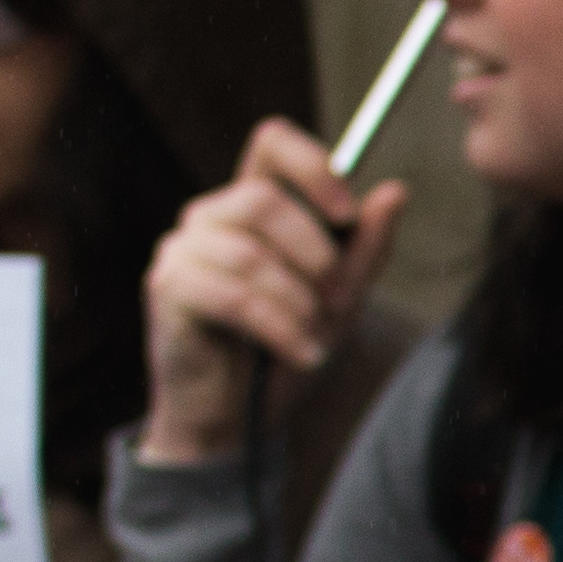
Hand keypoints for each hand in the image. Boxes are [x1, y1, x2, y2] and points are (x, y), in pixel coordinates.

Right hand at [138, 119, 406, 464]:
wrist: (239, 419)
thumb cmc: (286, 347)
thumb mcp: (342, 298)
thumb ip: (366, 248)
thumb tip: (395, 192)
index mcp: (252, 203)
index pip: (272, 142)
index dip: (312, 166)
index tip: (348, 212)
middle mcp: (210, 215)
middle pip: (263, 199)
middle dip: (314, 256)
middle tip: (338, 302)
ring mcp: (182, 249)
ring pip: (250, 253)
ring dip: (298, 301)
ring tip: (316, 337)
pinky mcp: (167, 288)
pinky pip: (232, 295)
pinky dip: (278, 327)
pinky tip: (304, 353)